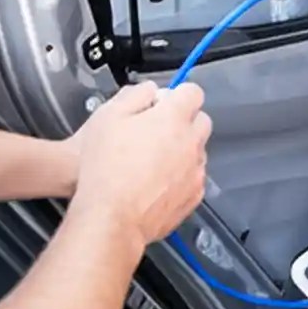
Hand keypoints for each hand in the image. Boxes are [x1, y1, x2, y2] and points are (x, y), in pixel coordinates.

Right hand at [67, 82, 211, 252]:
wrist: (112, 217)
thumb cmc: (106, 168)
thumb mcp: (109, 117)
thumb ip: (136, 95)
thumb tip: (152, 91)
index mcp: (173, 118)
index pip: (193, 92)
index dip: (177, 94)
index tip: (162, 103)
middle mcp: (191, 142)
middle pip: (201, 120)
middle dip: (183, 120)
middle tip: (156, 130)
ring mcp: (195, 171)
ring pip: (198, 150)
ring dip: (182, 149)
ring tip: (151, 160)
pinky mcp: (193, 195)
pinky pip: (194, 176)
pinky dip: (181, 175)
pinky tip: (156, 181)